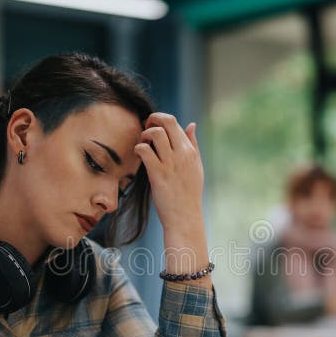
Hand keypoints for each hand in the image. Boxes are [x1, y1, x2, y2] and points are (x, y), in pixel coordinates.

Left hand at [135, 113, 203, 230]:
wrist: (185, 217)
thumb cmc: (189, 193)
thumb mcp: (196, 166)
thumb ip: (193, 144)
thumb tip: (191, 124)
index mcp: (190, 151)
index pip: (175, 123)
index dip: (160, 120)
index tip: (152, 128)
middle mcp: (182, 154)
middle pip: (167, 121)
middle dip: (152, 119)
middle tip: (145, 129)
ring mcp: (170, 163)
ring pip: (156, 133)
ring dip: (145, 134)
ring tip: (142, 143)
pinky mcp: (158, 174)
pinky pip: (145, 150)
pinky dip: (138, 148)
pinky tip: (138, 155)